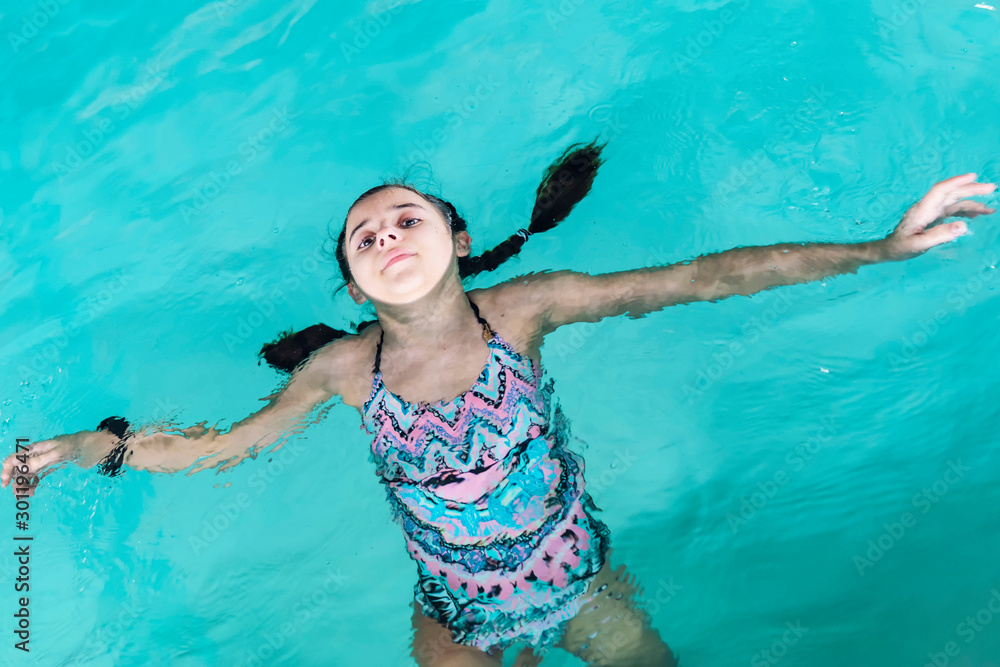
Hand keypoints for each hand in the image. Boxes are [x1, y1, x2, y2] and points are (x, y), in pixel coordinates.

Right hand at [1, 437, 76, 496]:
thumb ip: (39, 460)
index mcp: (32, 450)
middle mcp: (33, 456)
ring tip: (29, 494)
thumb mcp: (56, 453)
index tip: (5, 484)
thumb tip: (20, 467)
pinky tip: (33, 490)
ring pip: (25, 476)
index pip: (12, 460)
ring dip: (23, 485)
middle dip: (16, 483)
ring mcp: (39, 463)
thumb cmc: (70, 446)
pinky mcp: (45, 468)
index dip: (6, 472)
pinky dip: (32, 484)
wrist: (86, 446)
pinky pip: (34, 477)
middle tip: (20, 495)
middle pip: (17, 470)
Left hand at [880, 173, 995, 259]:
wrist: (890, 249)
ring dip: (972, 203)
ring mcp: (931, 212)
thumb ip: (939, 236)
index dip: (956, 182)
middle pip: (951, 193)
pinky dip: (965, 211)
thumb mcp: (918, 245)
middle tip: (992, 188)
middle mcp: (927, 207)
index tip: (973, 176)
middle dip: (971, 189)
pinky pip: (952, 210)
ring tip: (990, 210)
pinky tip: (976, 215)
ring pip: (954, 202)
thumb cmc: (901, 247)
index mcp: (922, 210)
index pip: (940, 191)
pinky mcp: (934, 217)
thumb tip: (963, 227)